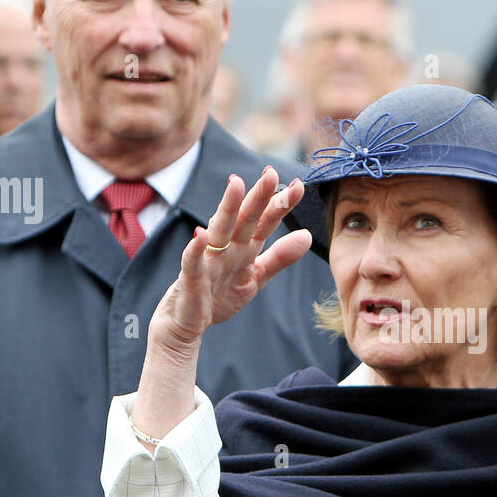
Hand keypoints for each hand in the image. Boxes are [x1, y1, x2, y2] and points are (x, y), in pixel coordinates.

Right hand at [150, 166, 311, 352]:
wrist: (188, 324)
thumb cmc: (219, 296)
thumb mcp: (255, 277)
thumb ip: (279, 257)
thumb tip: (307, 235)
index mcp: (244, 247)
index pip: (265, 221)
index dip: (280, 205)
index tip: (298, 186)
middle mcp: (227, 247)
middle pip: (245, 218)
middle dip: (258, 196)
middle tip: (272, 173)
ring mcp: (208, 260)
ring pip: (219, 230)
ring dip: (227, 208)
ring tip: (236, 184)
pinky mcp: (191, 278)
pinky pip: (192, 261)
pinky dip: (195, 249)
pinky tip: (200, 236)